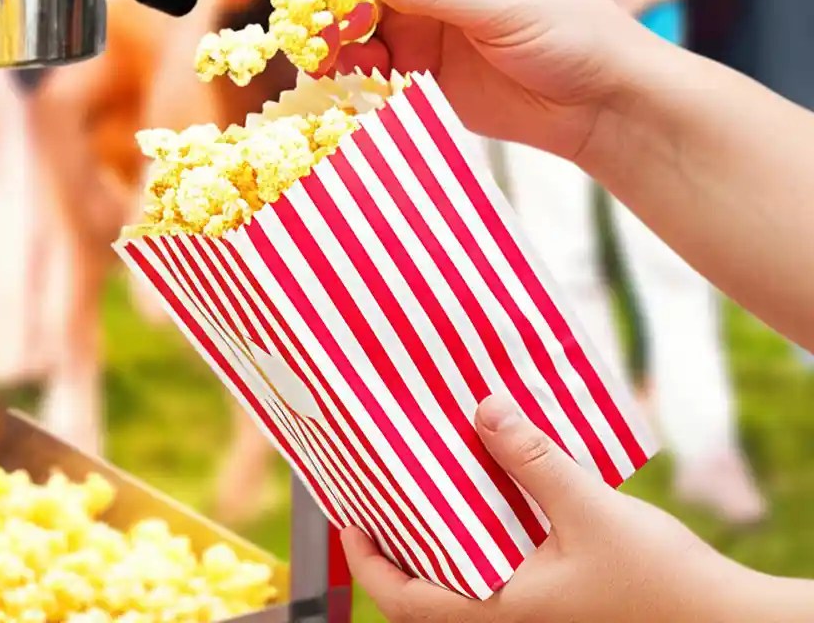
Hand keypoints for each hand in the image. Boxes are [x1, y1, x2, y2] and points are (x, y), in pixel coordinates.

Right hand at [338, 0, 670, 160]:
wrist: (600, 102)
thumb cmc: (571, 36)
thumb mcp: (499, 7)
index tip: (334, 24)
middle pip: (370, 1)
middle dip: (345, 26)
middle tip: (319, 55)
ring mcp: (431, 27)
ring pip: (370, 39)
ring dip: (350, 57)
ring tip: (334, 76)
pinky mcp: (430, 72)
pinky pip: (385, 73)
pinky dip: (367, 83)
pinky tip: (359, 92)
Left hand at [342, 395, 768, 622]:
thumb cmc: (662, 584)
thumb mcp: (590, 512)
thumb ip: (535, 461)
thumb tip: (485, 410)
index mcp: (500, 612)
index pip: (404, 598)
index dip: (367, 560)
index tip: (349, 520)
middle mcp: (509, 619)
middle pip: (426, 594)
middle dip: (397, 551)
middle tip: (381, 502)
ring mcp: (535, 614)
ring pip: (464, 584)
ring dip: (440, 545)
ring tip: (428, 492)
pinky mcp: (560, 602)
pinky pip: (503, 575)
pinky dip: (485, 542)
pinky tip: (495, 499)